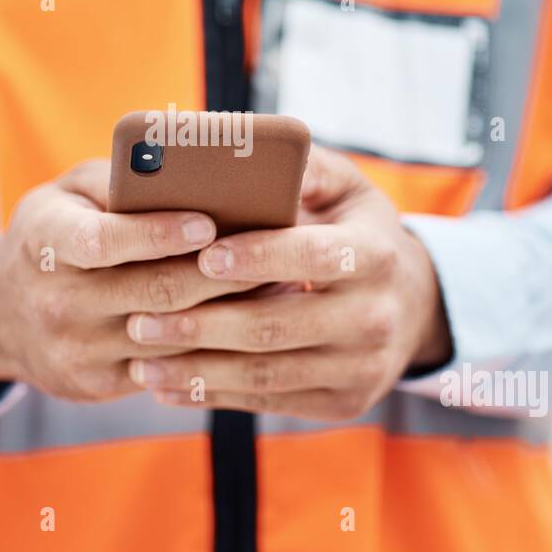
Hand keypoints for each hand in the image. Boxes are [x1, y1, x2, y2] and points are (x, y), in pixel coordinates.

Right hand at [0, 160, 259, 401]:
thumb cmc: (54, 235)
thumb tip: (192, 174)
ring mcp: (77, 350)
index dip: (156, 233)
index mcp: (46, 241)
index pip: (102, 241)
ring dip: (231, 311)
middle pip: (153, 290)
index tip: (208, 221)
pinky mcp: (98, 385)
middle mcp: (57, 300)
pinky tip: (252, 325)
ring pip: (171, 335)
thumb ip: (119, 181)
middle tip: (274, 249)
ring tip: (281, 283)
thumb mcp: (68, 195)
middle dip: (220, 270)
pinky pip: (167, 368)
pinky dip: (214, 347)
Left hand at [123, 146, 452, 419]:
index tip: (201, 256)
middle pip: (275, 326)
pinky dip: (212, 395)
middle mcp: (373, 317)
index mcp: (375, 255)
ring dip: (196, 369)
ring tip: (140, 358)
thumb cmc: (356, 232)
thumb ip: (303, 168)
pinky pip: (267, 402)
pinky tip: (167, 384)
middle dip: (201, 325)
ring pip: (264, 374)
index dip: (257, 257)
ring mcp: (360, 368)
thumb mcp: (346, 189)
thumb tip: (249, 148)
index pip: (311, 256)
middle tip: (140, 318)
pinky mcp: (342, 403)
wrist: (412, 306)